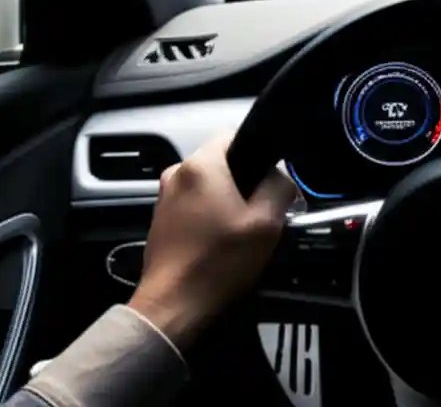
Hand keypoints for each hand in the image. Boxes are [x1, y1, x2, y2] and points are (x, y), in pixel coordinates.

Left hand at [128, 134, 297, 349]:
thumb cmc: (220, 261)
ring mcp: (164, 196)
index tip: (273, 179)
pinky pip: (193, 202)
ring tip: (244, 229)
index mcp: (201, 164)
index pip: (236, 134)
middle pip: (222, 161)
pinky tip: (221, 240)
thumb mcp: (266, 224)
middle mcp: (176, 172)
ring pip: (208, 184)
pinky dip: (209, 213)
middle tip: (264, 210)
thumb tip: (280, 178)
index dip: (260, 152)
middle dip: (245, 180)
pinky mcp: (160, 218)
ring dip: (227, 199)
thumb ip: (280, 188)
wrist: (175, 305)